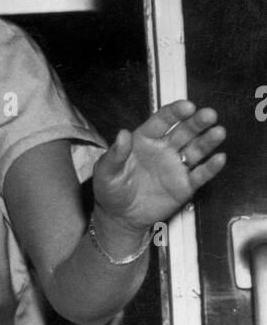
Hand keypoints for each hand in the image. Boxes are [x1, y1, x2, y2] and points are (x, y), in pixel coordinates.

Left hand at [92, 100, 226, 232]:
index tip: (187, 106)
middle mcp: (164, 149)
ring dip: (208, 140)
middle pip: (184, 131)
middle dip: (197, 122)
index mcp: (145, 139)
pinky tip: (219, 158)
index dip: (175, 112)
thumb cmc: (111, 190)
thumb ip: (115, 154)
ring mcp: (176, 166)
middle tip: (209, 114)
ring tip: (219, 132)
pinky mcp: (185, 185)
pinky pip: (200, 174)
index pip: (162, 120)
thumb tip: (122, 133)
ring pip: (196, 150)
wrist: (120, 217)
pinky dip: (211, 167)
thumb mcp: (106, 172)